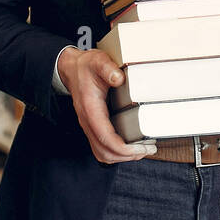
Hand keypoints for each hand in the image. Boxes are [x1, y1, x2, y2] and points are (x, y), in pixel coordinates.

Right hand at [59, 47, 157, 162]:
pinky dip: (117, 153)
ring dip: (122, 157)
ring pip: (102, 153)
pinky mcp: (93, 127)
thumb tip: (119, 78)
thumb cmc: (86, 67)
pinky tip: (131, 147)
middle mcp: (88, 121)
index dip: (122, 147)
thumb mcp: (97, 61)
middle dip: (127, 155)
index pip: (104, 137)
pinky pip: (102, 148)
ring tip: (142, 151)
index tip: (139, 148)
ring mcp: (89, 126)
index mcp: (90, 108)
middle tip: (148, 149)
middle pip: (104, 151)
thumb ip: (108, 68)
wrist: (72, 69)